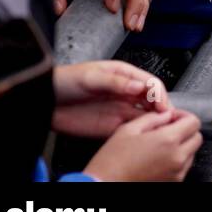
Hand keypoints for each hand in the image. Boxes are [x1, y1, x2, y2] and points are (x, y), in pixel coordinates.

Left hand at [52, 60, 168, 137]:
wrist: (44, 102)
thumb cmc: (65, 82)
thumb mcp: (91, 77)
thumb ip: (116, 82)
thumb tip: (139, 86)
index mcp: (124, 75)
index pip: (150, 84)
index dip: (159, 94)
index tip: (162, 105)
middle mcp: (125, 93)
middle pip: (151, 100)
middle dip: (162, 108)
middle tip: (167, 119)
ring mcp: (118, 110)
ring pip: (144, 116)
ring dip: (154, 121)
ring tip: (158, 128)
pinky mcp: (110, 126)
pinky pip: (130, 130)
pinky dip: (140, 133)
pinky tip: (143, 136)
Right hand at [83, 109, 201, 181]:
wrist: (103, 185)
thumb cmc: (111, 161)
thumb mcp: (128, 129)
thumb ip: (153, 118)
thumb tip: (167, 115)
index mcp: (168, 140)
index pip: (194, 122)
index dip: (183, 116)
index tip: (173, 118)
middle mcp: (177, 158)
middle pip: (197, 137)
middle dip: (185, 131)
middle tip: (168, 130)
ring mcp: (176, 173)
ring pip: (191, 153)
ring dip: (182, 146)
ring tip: (160, 146)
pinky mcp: (172, 183)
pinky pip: (182, 167)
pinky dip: (176, 160)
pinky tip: (158, 159)